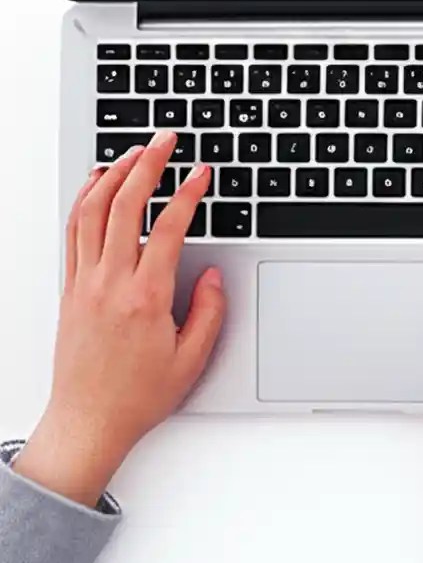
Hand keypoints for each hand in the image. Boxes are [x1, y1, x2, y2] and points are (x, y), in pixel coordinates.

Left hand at [17, 132, 223, 506]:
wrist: (88, 421)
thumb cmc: (137, 396)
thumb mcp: (192, 359)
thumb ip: (209, 311)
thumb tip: (212, 274)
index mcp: (145, 298)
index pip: (167, 229)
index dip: (188, 194)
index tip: (202, 173)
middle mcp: (109, 283)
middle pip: (124, 205)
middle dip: (146, 164)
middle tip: (165, 141)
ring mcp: (84, 283)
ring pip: (91, 211)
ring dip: (112, 174)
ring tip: (132, 153)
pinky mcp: (70, 288)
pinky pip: (73, 231)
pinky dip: (85, 200)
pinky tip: (96, 186)